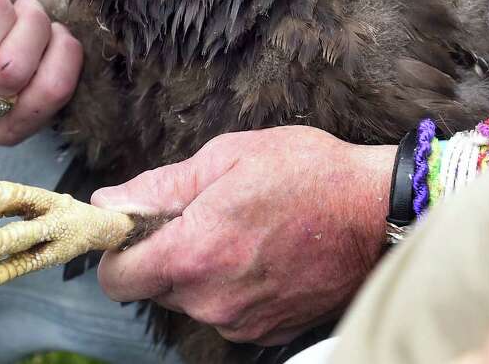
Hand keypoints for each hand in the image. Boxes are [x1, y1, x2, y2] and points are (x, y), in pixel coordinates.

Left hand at [91, 127, 394, 344]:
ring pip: (191, 299)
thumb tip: (110, 202)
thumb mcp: (225, 157)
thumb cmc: (307, 174)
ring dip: (201, 269)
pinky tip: (261, 252)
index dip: (119, 250)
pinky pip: (226, 311)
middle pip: (154, 287)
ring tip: (241, 229)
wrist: (378, 211)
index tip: (136, 226)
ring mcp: (242, 321)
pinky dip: (232, 286)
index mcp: (193, 255)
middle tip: (201, 214)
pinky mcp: (268, 331)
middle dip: (164, 253)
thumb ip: (158, 186)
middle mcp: (212, 300)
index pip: (116, 279)